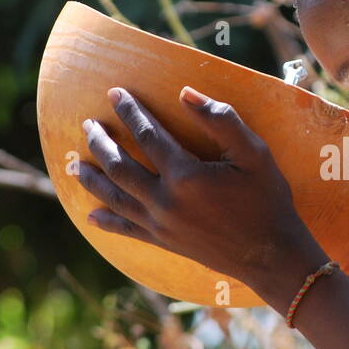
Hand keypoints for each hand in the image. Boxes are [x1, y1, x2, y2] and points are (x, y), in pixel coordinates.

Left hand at [75, 85, 327, 294]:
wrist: (271, 256)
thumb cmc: (268, 200)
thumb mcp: (255, 154)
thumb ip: (221, 120)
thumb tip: (185, 93)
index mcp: (186, 175)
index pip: (147, 134)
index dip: (129, 111)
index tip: (114, 93)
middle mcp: (166, 201)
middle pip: (120, 165)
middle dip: (101, 142)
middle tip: (88, 124)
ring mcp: (161, 224)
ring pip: (115, 197)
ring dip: (93, 178)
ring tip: (77, 164)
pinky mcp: (164, 242)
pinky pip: (127, 230)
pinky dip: (107, 221)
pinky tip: (91, 215)